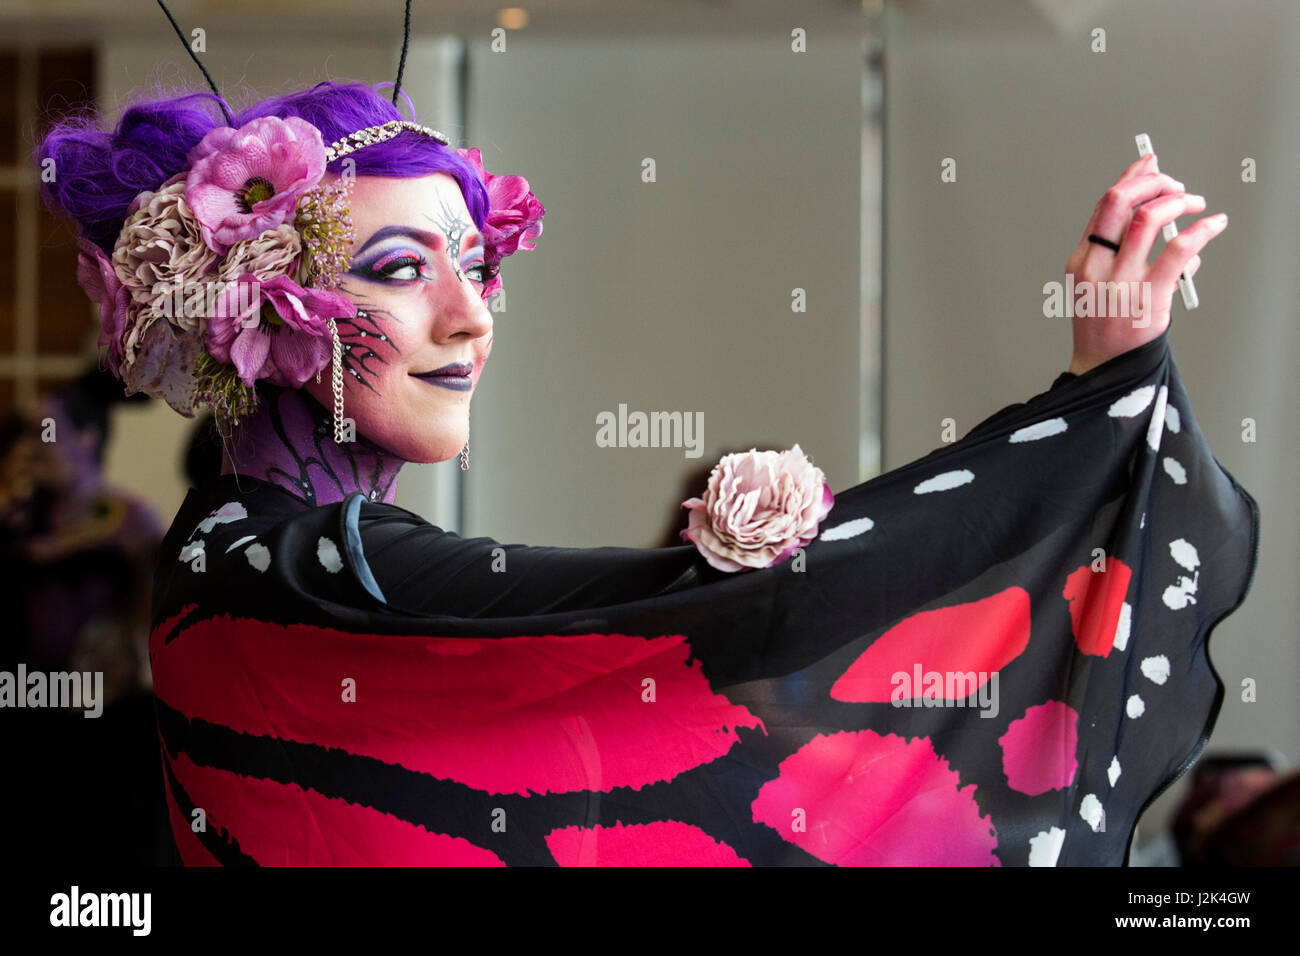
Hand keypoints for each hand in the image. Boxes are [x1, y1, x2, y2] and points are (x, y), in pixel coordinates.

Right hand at [1064, 152, 1226, 374]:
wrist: (1105, 370)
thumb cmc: (1104, 327)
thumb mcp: (1097, 285)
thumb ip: (1121, 252)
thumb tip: (1164, 216)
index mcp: (1082, 261)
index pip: (1105, 204)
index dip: (1132, 178)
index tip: (1151, 166)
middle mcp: (1097, 267)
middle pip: (1121, 201)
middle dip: (1153, 182)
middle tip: (1174, 185)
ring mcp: (1121, 282)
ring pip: (1149, 218)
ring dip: (1177, 200)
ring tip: (1194, 202)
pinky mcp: (1148, 298)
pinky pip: (1179, 250)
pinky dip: (1202, 230)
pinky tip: (1214, 224)